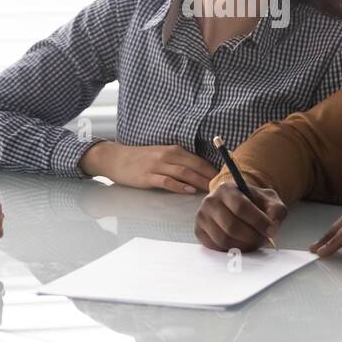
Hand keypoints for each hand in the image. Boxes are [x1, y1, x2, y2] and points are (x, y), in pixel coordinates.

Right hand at [79, 141, 218, 193]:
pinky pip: (167, 181)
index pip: (198, 160)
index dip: (212, 170)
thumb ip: (179, 162)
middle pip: (195, 166)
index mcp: (173, 150)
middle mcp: (167, 155)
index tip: (224, 179)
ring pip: (184, 173)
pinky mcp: (148, 177)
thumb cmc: (141, 158)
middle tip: (223, 188)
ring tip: (211, 191)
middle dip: (210, 177)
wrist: (116, 158)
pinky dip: (180, 186)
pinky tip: (189, 191)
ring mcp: (157, 166)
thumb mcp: (162, 155)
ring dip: (199, 182)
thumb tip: (200, 174)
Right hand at [194, 179, 287, 251]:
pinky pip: (215, 247)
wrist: (238, 204)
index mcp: (226, 189)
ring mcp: (202, 217)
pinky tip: (241, 244)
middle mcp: (210, 201)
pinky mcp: (199, 231)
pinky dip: (231, 250)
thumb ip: (276, 210)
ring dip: (243, 246)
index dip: (258, 221)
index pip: (241, 207)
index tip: (271, 231)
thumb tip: (272, 228)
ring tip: (254, 242)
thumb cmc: (254, 202)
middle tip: (263, 240)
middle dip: (251, 237)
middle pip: (231, 226)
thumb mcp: (269, 200)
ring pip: (223, 239)